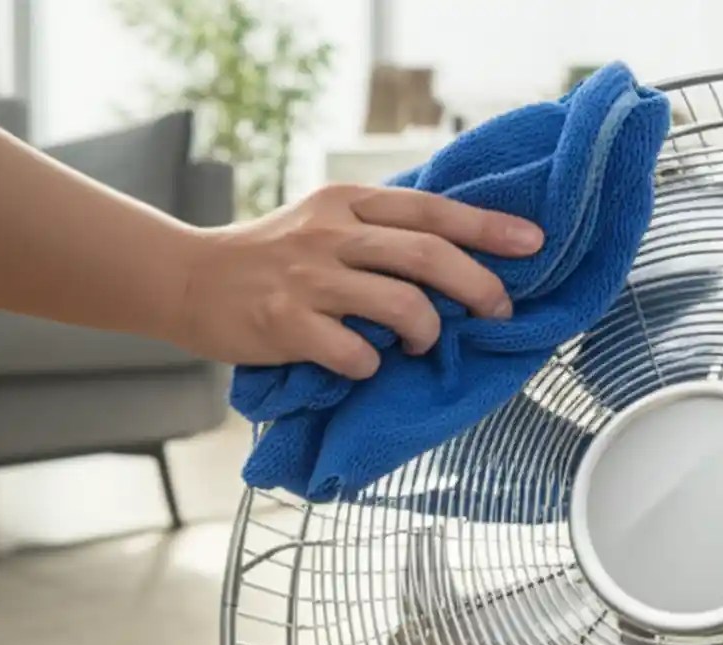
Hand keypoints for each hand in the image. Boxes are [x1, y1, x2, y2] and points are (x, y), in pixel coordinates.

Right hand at [172, 184, 543, 377]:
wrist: (189, 279)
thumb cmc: (271, 255)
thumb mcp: (323, 219)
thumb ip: (379, 228)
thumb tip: (458, 249)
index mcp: (347, 202)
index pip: (431, 209)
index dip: (487, 226)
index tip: (534, 242)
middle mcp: (330, 233)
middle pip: (426, 255)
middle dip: (477, 286)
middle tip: (499, 311)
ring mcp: (307, 278)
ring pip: (400, 304)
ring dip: (428, 331)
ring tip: (424, 342)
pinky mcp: (284, 322)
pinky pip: (354, 351)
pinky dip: (372, 365)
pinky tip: (365, 364)